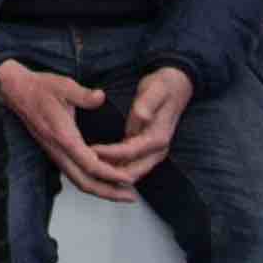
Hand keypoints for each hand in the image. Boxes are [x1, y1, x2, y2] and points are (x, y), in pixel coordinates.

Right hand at [0, 57, 134, 198]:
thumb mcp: (64, 86)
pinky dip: (92, 181)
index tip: (129, 179)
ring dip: (101, 190)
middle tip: (131, 197)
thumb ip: (83, 95)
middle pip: (84, 182)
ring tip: (122, 193)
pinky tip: (105, 179)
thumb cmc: (41, 88)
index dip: (110, 174)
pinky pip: (75, 174)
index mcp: (63, 137)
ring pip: (79, 181)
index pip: (90, 164)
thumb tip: (100, 97)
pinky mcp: (56, 153)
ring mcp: (56, 154)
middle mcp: (59, 151)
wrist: (17, 91)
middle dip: (109, 192)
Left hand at [96, 68, 193, 189]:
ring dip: (111, 174)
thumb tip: (142, 116)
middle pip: (131, 172)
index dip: (110, 153)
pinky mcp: (146, 153)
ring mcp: (152, 154)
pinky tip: (99, 165)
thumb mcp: (156, 89)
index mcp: (158, 138)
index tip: (90, 150)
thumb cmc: (163, 87)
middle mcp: (157, 151)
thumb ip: (147, 103)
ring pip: (130, 174)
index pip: (130, 152)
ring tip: (89, 167)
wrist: (176, 88)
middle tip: (86, 164)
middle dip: (109, 173)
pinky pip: (130, 167)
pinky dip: (115, 170)